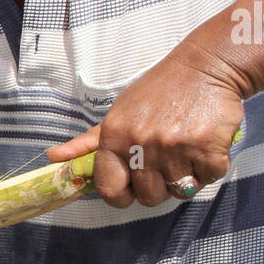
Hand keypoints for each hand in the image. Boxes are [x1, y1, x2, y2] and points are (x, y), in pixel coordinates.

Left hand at [46, 47, 244, 207]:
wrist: (205, 67)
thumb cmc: (158, 90)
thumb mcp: (119, 112)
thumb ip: (88, 142)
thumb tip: (54, 157)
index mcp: (115, 137)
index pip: (109, 189)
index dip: (120, 196)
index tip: (130, 189)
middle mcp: (142, 144)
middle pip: (148, 197)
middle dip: (157, 186)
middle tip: (165, 160)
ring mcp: (175, 148)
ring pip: (179, 191)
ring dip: (185, 177)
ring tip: (185, 150)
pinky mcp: (207, 150)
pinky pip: (207, 179)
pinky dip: (210, 168)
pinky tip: (205, 145)